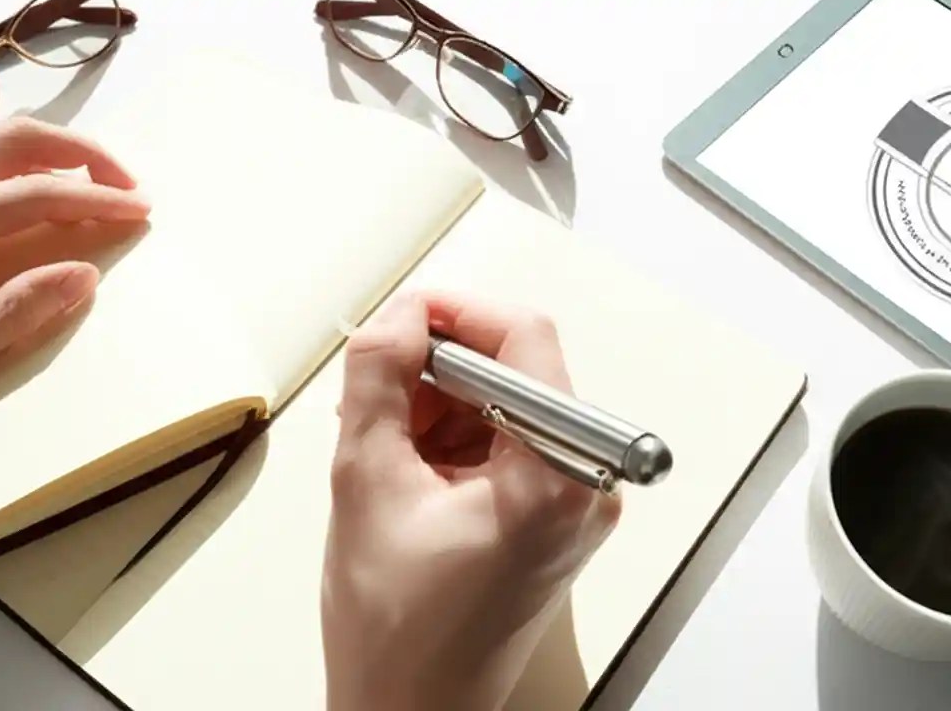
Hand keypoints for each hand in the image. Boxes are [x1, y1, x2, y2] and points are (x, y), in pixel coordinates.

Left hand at [0, 117, 149, 443]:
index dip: (96, 198)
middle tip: (126, 182)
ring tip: (91, 189)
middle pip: (8, 142)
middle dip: (77, 151)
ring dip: (45, 158)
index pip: (32, 195)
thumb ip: (13, 313)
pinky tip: (33, 207)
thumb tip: (83, 274)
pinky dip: (11, 177)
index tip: (141, 209)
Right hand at [321, 291, 621, 710]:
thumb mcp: (367, 486)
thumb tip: (395, 319)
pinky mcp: (551, 520)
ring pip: (506, 408)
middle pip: (518, 373)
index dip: (457, 314)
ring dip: (438, 406)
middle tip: (375, 387)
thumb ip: (377, 382)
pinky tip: (404, 464)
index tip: (405, 317)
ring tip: (380, 440)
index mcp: (556, 477)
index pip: (525, 341)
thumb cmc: (401, 636)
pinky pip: (505, 446)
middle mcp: (583, 487)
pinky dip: (452, 440)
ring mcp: (572, 506)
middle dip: (438, 370)